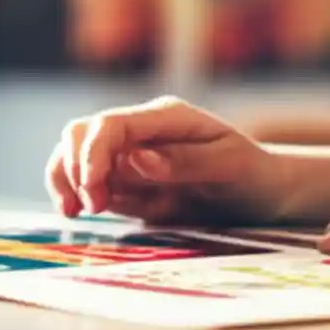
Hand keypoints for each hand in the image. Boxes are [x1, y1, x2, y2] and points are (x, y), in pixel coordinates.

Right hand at [44, 97, 289, 224]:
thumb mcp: (230, 167)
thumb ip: (183, 162)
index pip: (109, 125)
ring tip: (73, 212)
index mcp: (164, 117)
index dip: (91, 156)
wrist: (264, 193)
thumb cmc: (253, 174)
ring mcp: (130, 152)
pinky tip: (81, 212)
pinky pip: (88, 180)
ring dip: (65, 179)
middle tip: (89, 208)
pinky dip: (75, 193)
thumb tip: (135, 158)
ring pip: (74, 153)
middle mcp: (140, 130)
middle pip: (81, 132)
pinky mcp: (126, 178)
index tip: (93, 194)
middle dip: (73, 168)